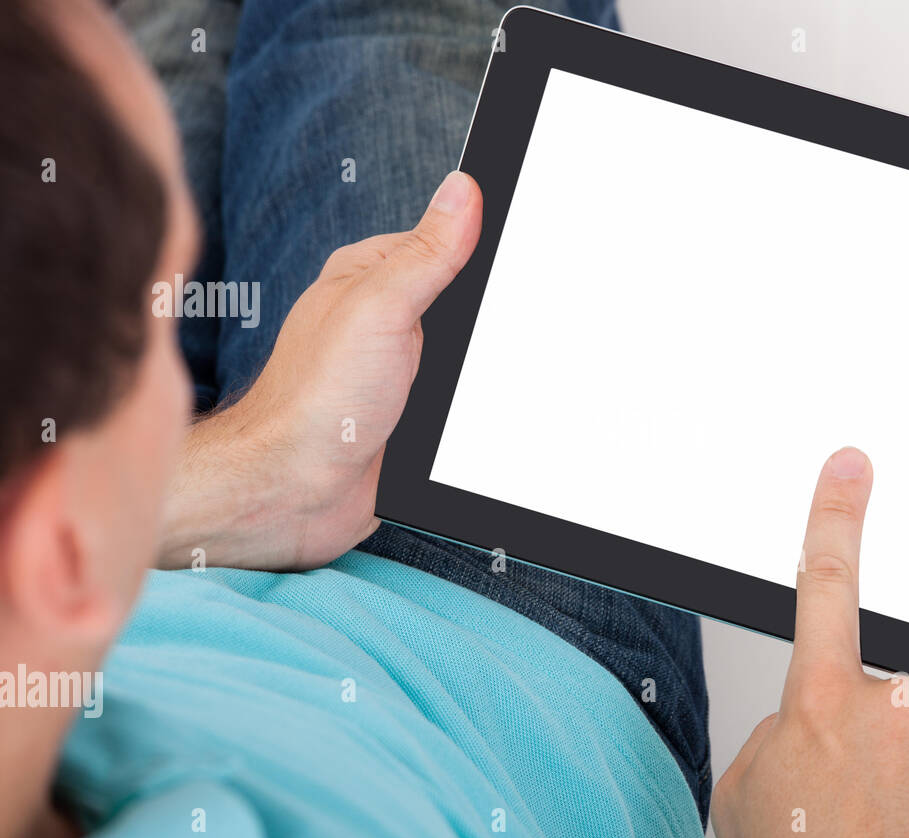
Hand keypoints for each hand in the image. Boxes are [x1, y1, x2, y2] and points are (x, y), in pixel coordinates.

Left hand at [157, 171, 481, 570]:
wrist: (293, 492)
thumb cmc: (316, 400)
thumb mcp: (380, 308)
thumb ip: (427, 253)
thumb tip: (464, 189)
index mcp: (370, 275)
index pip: (446, 239)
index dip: (487, 244)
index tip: (530, 248)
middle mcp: (383, 318)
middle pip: (465, 299)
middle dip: (490, 315)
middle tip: (499, 332)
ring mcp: (397, 368)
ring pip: (467, 353)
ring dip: (481, 369)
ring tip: (479, 380)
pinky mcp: (410, 416)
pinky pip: (460, 400)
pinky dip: (473, 407)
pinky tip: (475, 414)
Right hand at [710, 447, 908, 837]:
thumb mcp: (749, 789)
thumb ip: (780, 728)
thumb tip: (809, 717)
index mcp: (819, 699)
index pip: (827, 585)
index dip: (836, 518)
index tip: (851, 469)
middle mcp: (890, 706)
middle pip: (877, 690)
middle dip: (865, 729)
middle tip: (848, 795)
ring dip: (904, 771)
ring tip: (882, 825)